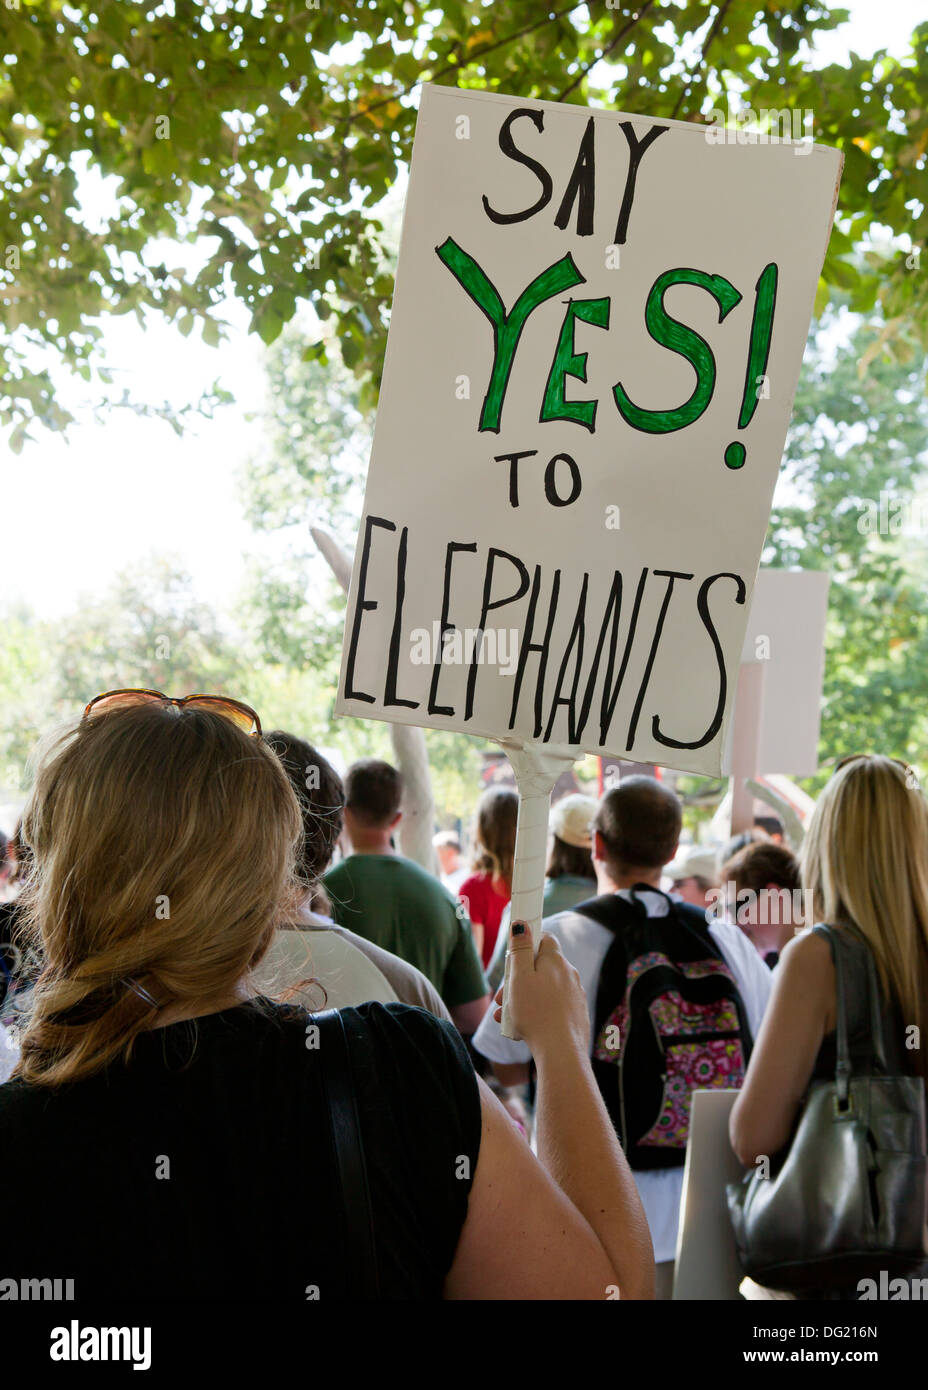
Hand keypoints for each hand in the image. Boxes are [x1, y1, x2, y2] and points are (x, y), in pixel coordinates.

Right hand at [494, 919, 589, 1061]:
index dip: (527, 944)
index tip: (513, 957)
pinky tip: (521, 1029)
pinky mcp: (576, 1016)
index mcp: (556, 961)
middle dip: (518, 980)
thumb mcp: (519, 977)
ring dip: (523, 1000)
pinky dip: (536, 1014)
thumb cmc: (536, 1012)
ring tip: (504, 1017)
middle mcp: (569, 975)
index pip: (544, 939)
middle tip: (501, 997)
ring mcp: (574, 997)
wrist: (560, 1051)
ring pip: (543, 991)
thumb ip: (519, 949)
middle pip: (540, 968)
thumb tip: (522, 924)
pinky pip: (552, 1008)